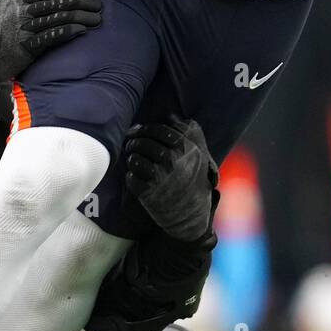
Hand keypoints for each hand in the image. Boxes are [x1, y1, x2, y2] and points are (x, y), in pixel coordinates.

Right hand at [0, 0, 100, 103]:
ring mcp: (24, 29)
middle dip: (83, 2)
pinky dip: (69, 31)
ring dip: (82, 16)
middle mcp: (21, 11)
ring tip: (97, 18)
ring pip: (59, 17)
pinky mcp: (27, 47)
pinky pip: (52, 36)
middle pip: (59, 2)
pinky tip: (82, 30)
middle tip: (99, 4)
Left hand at [123, 117, 218, 242]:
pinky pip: (131, 177)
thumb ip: (189, 133)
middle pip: (144, 142)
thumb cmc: (195, 180)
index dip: (146, 128)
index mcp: (186, 149)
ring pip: (135, 158)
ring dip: (131, 157)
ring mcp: (160, 177)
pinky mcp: (148, 193)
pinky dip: (131, 175)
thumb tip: (171, 115)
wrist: (192, 214)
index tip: (141, 131)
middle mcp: (173, 161)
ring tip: (133, 157)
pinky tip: (136, 174)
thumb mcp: (200, 155)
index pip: (158, 130)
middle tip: (132, 143)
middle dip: (135, 141)